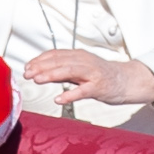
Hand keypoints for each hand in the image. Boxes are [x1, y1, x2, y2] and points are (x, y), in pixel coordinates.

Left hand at [24, 49, 153, 107]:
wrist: (126, 80)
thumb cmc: (101, 75)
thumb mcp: (80, 68)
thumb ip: (62, 70)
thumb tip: (40, 71)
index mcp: (78, 56)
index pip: (55, 54)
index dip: (40, 60)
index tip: (27, 66)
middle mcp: (84, 62)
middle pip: (60, 61)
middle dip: (41, 66)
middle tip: (28, 73)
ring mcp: (92, 74)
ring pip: (69, 71)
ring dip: (52, 74)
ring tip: (38, 80)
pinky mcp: (99, 87)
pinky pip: (83, 91)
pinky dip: (70, 94)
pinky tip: (58, 99)